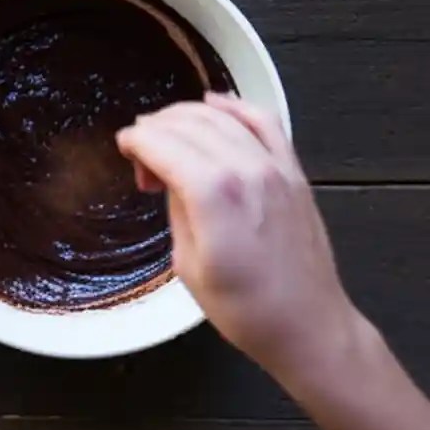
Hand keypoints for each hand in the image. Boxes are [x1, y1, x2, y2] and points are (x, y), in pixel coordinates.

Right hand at [115, 93, 360, 381]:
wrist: (306, 324)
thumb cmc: (244, 308)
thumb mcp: (187, 264)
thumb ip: (177, 209)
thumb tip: (168, 177)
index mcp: (213, 195)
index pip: (163, 144)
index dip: (135, 141)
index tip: (122, 147)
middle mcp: (246, 170)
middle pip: (188, 124)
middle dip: (155, 129)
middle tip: (140, 155)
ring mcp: (275, 168)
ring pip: (222, 116)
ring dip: (186, 117)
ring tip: (166, 134)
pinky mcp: (293, 173)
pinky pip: (264, 122)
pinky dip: (235, 107)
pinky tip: (214, 105)